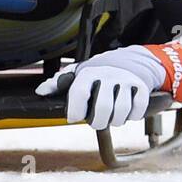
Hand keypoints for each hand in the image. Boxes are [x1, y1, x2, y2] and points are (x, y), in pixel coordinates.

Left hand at [35, 47, 162, 129]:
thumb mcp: (79, 73)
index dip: (75, 111)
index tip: (74, 117)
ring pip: (120, 113)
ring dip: (115, 121)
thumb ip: (59, 82)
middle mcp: (108, 75)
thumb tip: (40, 91)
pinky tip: (126, 111)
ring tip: (111, 117)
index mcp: (89, 73)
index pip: (79, 93)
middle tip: (96, 121)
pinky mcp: (141, 87)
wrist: (130, 59)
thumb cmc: (99, 72)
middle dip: (98, 122)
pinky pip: (137, 110)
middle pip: (102, 109)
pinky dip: (132, 116)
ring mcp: (126, 81)